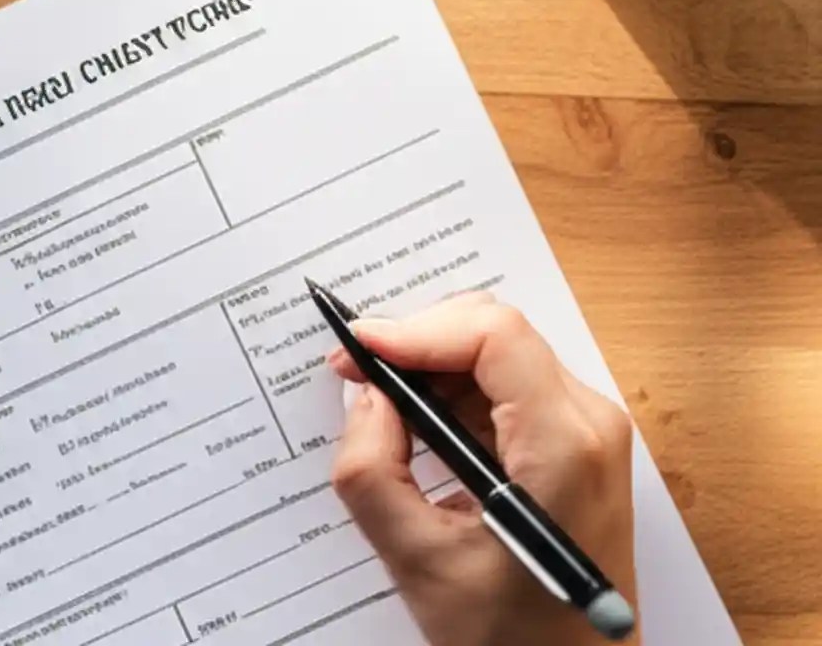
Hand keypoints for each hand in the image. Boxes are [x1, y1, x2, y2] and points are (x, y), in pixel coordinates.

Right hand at [327, 292, 637, 645]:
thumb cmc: (515, 640)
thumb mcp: (420, 561)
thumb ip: (374, 471)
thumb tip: (366, 401)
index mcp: (563, 447)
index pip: (492, 335)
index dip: (416, 328)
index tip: (360, 347)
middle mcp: (588, 425)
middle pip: (494, 335)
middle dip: (416, 342)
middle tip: (355, 370)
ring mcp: (586, 433)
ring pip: (497, 356)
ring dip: (430, 367)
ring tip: (376, 401)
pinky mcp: (573, 445)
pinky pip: (506, 389)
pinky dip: (452, 392)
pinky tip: (414, 423)